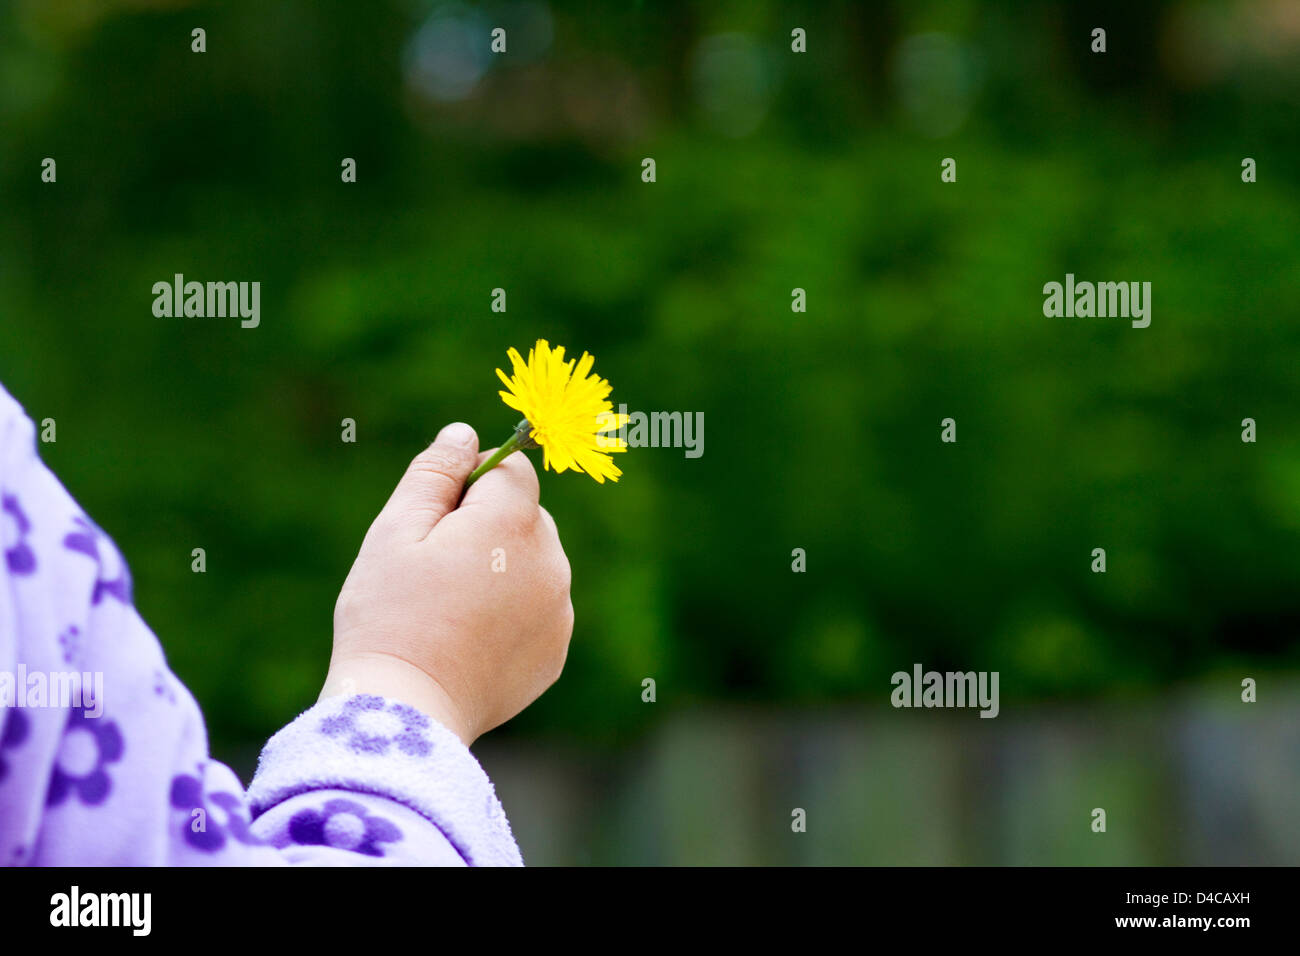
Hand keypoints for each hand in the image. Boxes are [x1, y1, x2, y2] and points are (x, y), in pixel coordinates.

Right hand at [322, 422, 573, 744]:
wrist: (405, 710)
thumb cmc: (389, 614)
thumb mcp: (397, 531)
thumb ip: (436, 473)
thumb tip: (465, 434)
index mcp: (514, 522)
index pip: (511, 471)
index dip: (469, 485)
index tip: (432, 521)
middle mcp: (551, 560)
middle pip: (525, 516)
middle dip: (486, 528)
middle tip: (432, 572)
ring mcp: (559, 608)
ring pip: (533, 563)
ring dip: (501, 570)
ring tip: (448, 610)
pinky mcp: (555, 649)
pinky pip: (536, 608)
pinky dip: (510, 613)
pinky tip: (468, 639)